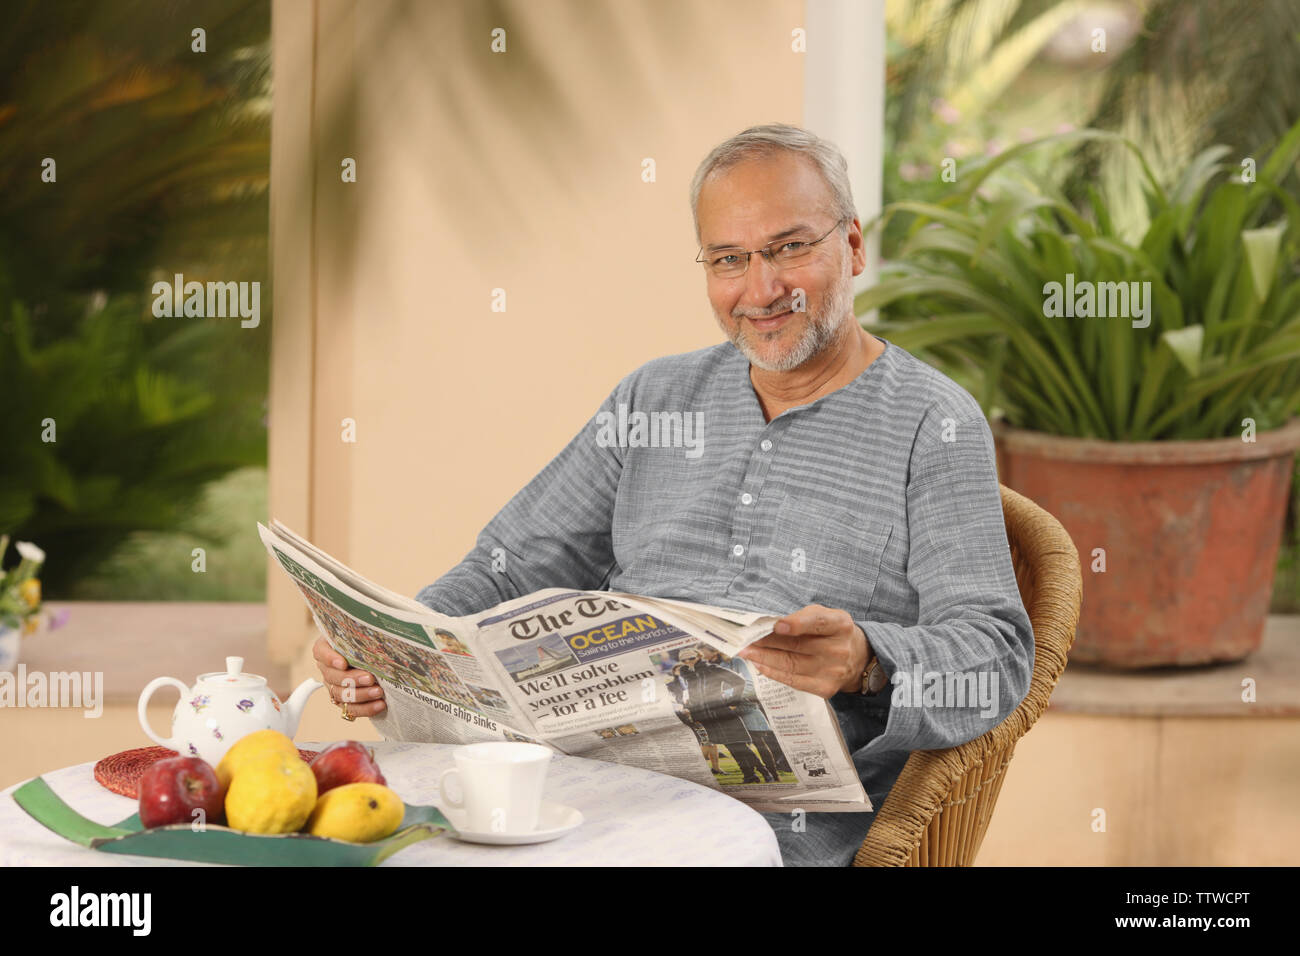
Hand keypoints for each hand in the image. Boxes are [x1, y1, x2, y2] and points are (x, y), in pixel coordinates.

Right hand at [312, 637, 386, 716]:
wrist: (371, 653)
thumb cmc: (364, 638)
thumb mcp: (360, 632)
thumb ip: (361, 632)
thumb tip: (378, 629)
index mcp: (326, 648)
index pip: (321, 652)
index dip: (330, 659)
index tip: (343, 663)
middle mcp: (327, 668)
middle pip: (332, 677)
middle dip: (351, 679)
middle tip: (370, 678)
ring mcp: (334, 686)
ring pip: (341, 695)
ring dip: (361, 695)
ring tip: (378, 692)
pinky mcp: (345, 701)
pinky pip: (351, 708)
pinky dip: (366, 708)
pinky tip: (379, 705)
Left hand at [737, 604, 868, 698]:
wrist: (857, 659)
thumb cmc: (831, 632)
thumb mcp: (823, 616)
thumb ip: (800, 618)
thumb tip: (767, 626)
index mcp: (840, 625)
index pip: (818, 622)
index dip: (796, 623)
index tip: (776, 625)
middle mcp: (838, 649)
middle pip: (798, 645)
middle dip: (766, 641)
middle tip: (744, 638)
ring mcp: (833, 671)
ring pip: (791, 664)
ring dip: (763, 658)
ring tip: (745, 651)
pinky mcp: (825, 688)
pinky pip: (793, 681)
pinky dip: (773, 672)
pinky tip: (760, 665)